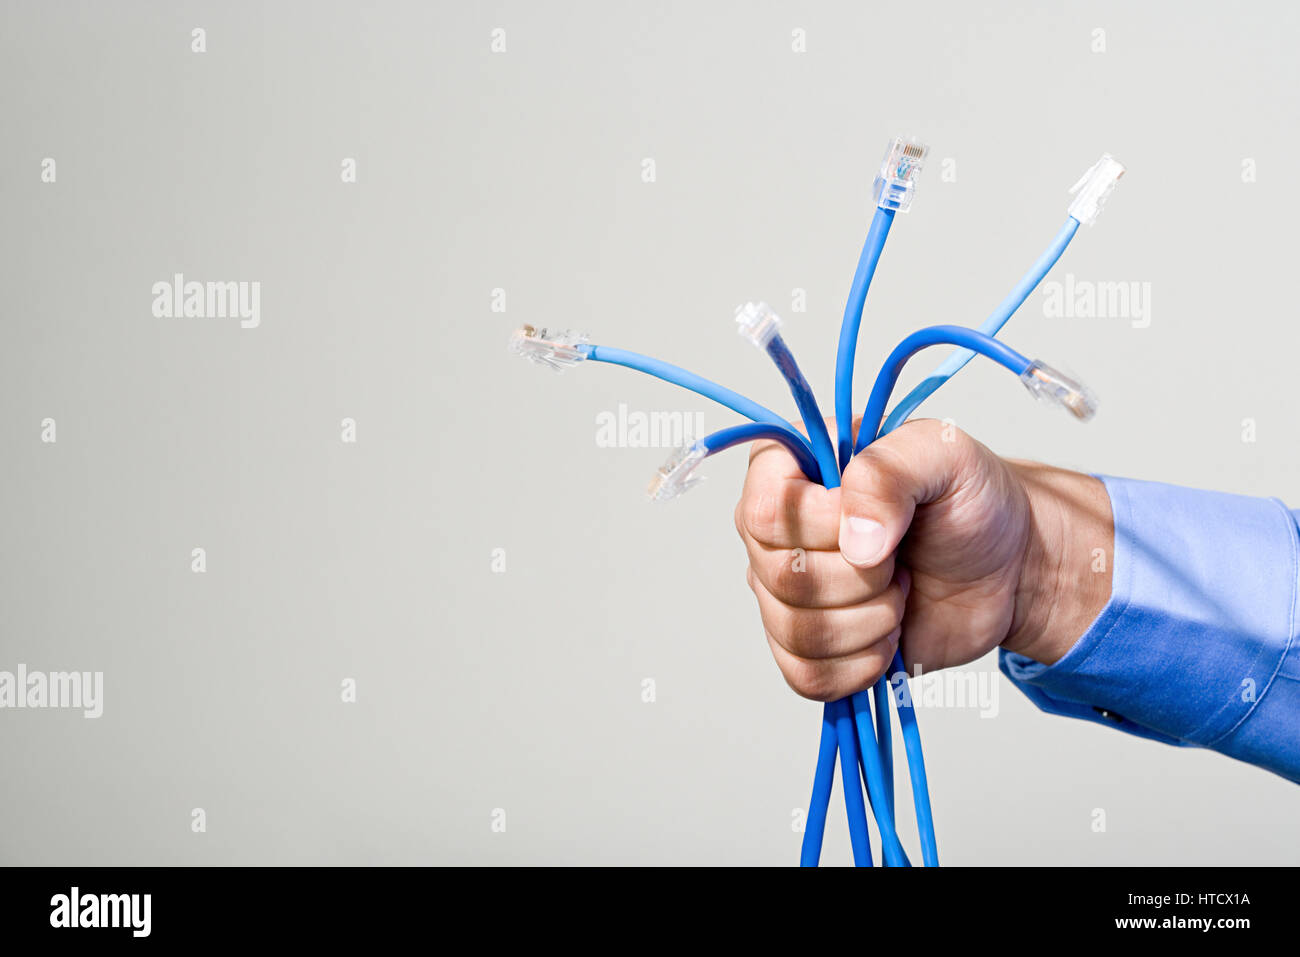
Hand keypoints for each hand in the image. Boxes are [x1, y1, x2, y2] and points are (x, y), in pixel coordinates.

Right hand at [734, 418, 1112, 700]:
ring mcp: (785, 594)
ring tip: (900, 592)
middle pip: (783, 577)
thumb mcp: (943, 453)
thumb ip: (889, 472)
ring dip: (871, 620)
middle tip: (900, 558)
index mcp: (789, 468)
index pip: (765, 509)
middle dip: (863, 577)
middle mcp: (772, 532)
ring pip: (797, 632)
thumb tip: (855, 541)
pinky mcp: (809, 648)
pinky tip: (889, 634)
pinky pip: (807, 676)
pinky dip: (863, 663)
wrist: (1006, 565)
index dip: (822, 525)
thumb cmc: (967, 500)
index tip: (877, 524)